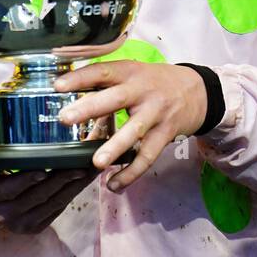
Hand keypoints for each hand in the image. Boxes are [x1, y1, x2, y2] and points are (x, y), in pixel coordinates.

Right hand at [0, 128, 97, 234]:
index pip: (10, 190)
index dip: (28, 180)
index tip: (46, 166)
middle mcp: (4, 215)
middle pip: (38, 197)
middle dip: (62, 180)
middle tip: (82, 162)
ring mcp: (20, 224)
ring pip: (51, 204)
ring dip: (73, 187)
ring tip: (91, 167)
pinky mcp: (33, 226)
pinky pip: (56, 210)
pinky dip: (72, 194)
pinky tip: (85, 178)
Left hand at [53, 61, 207, 192]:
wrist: (198, 91)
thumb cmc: (155, 83)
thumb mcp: (133, 77)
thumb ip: (105, 93)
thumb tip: (74, 117)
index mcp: (130, 72)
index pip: (102, 72)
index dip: (80, 78)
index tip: (57, 86)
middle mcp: (143, 91)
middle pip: (115, 99)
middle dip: (89, 108)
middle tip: (66, 118)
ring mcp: (156, 113)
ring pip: (134, 131)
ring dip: (114, 147)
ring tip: (96, 163)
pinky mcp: (165, 134)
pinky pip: (147, 156)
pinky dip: (131, 173)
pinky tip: (114, 184)